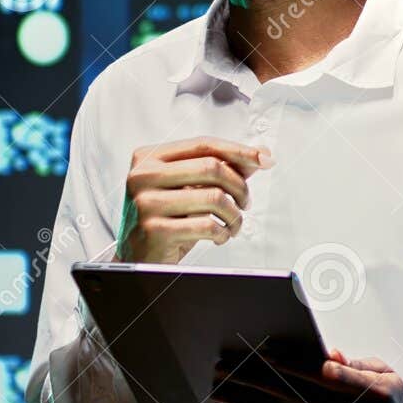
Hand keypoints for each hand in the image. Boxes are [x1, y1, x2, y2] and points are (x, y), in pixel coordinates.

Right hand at [117, 136, 272, 263]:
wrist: (138, 258)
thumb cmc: (166, 219)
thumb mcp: (189, 189)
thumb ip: (221, 168)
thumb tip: (260, 153)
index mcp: (149, 157)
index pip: (203, 144)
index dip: (238, 151)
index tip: (264, 159)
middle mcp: (143, 176)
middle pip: (212, 167)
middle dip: (240, 187)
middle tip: (246, 203)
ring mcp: (146, 203)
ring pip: (214, 197)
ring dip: (234, 214)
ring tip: (233, 224)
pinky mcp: (155, 230)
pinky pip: (207, 225)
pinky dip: (223, 232)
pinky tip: (220, 236)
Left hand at [210, 349, 402, 402]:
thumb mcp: (388, 377)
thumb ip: (354, 365)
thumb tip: (325, 354)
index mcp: (376, 392)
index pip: (329, 375)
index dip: (295, 363)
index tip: (265, 351)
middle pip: (300, 396)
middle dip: (258, 380)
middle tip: (228, 367)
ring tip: (223, 390)